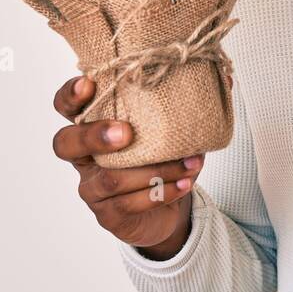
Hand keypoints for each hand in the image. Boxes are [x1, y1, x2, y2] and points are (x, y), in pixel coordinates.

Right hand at [51, 75, 201, 251]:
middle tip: (127, 133)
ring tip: (191, 162)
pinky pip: (129, 204)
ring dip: (155, 170)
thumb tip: (226, 76)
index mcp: (93, 125)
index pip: (66, 106)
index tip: (89, 83)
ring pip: (110, 179)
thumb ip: (191, 103)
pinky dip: (162, 192)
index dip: (70, 95)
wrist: (168, 206)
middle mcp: (84, 157)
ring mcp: (92, 188)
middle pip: (65, 144)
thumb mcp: (174, 128)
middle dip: (94, 135)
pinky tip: (185, 183)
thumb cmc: (164, 156)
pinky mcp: (108, 215)